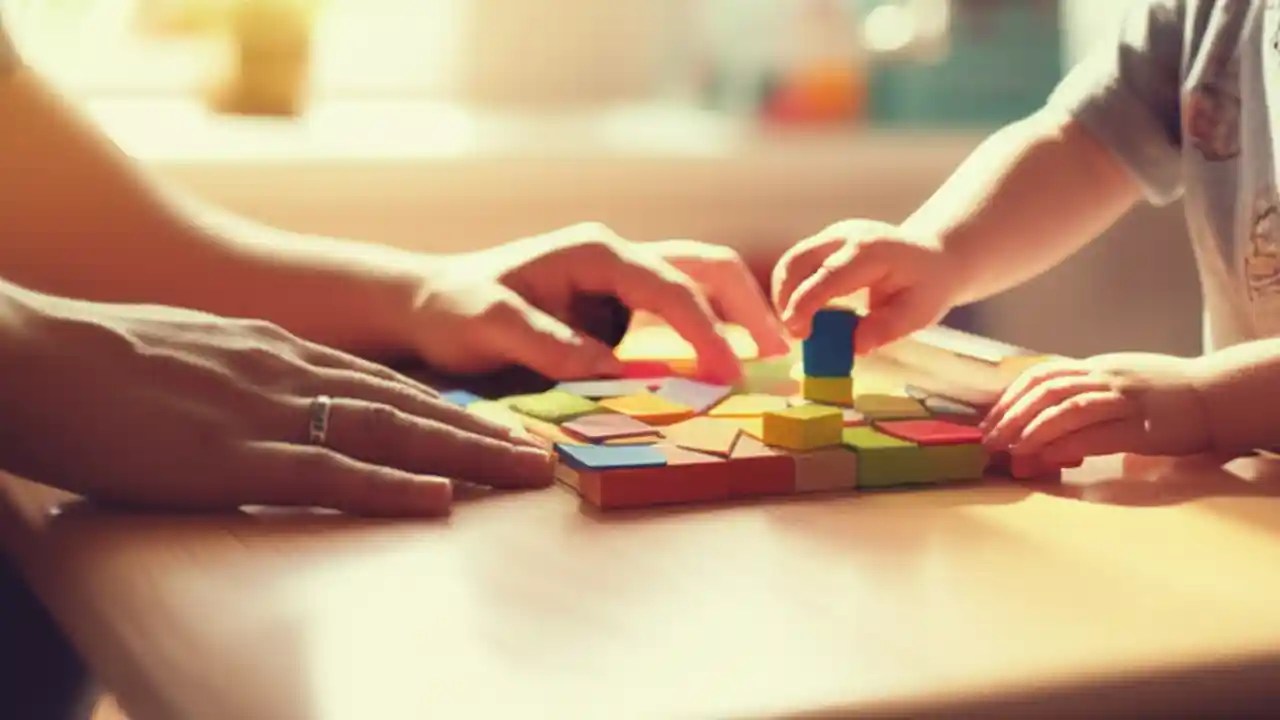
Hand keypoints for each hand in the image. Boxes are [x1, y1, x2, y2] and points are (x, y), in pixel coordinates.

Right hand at [0, 292, 554, 515]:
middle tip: (539, 453)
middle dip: (480, 432)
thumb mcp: (189, 354)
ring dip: (465, 455)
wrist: (32, 354)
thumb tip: (264, 396)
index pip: (382, 381)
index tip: (493, 426)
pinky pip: (330, 474)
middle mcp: (289, 373)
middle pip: (407, 405)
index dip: (445, 408)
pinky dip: (392, 489)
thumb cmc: (94, 360)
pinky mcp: (234, 458)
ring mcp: (267, 414)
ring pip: (391, 433)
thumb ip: (240, 372)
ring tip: (524, 473)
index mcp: (276, 351)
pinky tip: (439, 503)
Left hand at [405, 223, 787, 382]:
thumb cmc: (454, 308)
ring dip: (734, 320)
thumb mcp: (489, 325)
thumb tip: (611, 371)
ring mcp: (619, 283)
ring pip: (698, 287)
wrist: (428, 303)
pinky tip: (715, 375)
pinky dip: (703, 339)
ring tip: (765, 365)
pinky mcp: (616, 308)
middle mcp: (617, 259)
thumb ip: (547, 343)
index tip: (733, 372)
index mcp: (596, 252)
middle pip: (705, 269)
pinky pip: (672, 317)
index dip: (706, 330)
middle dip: (748, 306)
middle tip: (780, 354)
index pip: (670, 287)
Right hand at [771, 219, 963, 352]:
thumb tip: (855, 346)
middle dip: (785, 299)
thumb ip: (887, 328)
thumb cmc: (927, 285)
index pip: (828, 276)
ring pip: (790, 261)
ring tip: (797, 326)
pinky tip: (803, 313)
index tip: (797, 333)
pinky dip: (791, 290)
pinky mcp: (824, 242)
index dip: (805, 304)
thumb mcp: (919, 313)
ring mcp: (832, 235)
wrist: (933, 255)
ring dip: (783, 296)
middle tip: (795, 334)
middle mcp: (845, 236)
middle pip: (797, 261)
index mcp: (871, 252)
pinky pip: (796, 264)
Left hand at [980, 353, 1212, 465]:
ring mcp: (1125, 400)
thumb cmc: (1167, 394)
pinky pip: (1097, 433)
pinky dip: (1066, 444)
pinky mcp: (1143, 426)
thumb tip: (1045, 421)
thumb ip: (1085, 396)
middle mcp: (1106, 378)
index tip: (989, 420)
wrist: (1217, 395)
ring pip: (1068, 408)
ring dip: (1033, 429)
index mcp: (1097, 367)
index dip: (1011, 397)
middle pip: (1047, 390)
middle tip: (989, 439)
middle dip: (1012, 415)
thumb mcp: (1120, 382)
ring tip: (1011, 448)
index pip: (1042, 375)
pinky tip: (1046, 456)